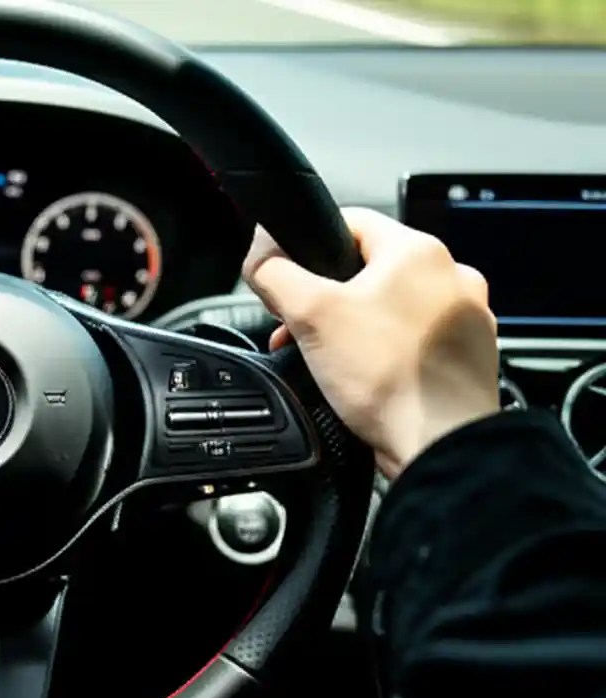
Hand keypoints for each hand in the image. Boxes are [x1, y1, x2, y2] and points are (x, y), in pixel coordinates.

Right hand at [243, 207, 498, 478]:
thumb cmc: (390, 379)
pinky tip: (365, 377)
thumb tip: (261, 257)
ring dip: (354, 327)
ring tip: (328, 359)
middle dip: (326, 299)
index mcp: (419, 251)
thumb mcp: (310, 314)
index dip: (307, 247)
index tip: (287, 277)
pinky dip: (385, 353)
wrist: (440, 445)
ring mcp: (466, 318)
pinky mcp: (467, 356)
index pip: (349, 222)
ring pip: (391, 307)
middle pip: (368, 270)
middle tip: (301, 329)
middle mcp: (452, 276)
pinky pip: (413, 341)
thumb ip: (275, 274)